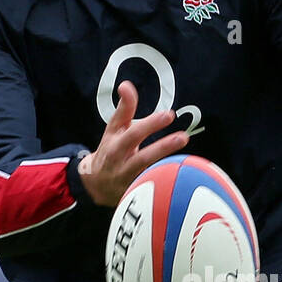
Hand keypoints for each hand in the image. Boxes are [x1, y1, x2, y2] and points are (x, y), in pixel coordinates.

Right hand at [78, 81, 188, 207]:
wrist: (95, 184)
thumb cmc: (110, 150)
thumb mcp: (113, 129)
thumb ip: (124, 108)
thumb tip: (126, 85)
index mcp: (117, 145)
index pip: (133, 132)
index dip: (150, 124)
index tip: (169, 115)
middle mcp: (122, 164)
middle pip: (143, 156)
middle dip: (163, 147)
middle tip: (183, 137)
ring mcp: (129, 182)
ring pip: (149, 178)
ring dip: (167, 168)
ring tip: (186, 161)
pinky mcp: (135, 196)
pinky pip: (150, 191)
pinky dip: (164, 184)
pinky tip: (181, 179)